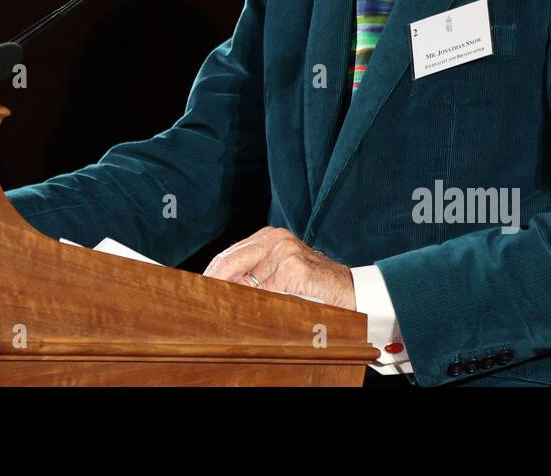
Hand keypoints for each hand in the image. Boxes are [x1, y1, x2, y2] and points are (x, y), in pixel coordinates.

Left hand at [202, 226, 355, 309]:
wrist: (353, 291)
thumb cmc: (315, 286)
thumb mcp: (282, 274)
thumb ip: (255, 277)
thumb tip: (219, 291)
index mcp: (269, 237)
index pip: (230, 254)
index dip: (212, 273)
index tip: (197, 288)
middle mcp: (276, 239)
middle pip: (231, 261)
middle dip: (213, 282)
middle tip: (200, 301)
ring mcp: (285, 252)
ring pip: (245, 278)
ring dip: (231, 297)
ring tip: (217, 310)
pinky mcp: (295, 269)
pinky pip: (265, 291)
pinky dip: (254, 304)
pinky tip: (246, 313)